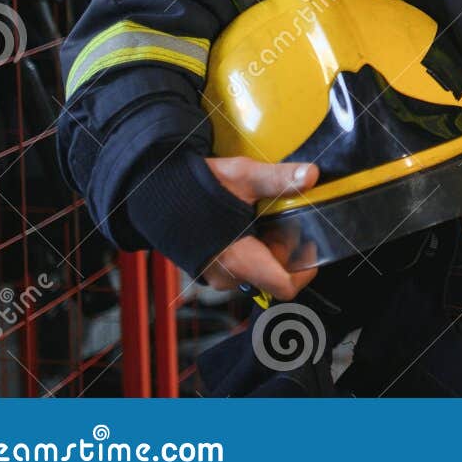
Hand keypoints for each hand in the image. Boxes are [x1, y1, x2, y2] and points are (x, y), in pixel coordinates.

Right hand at [199, 159, 320, 300]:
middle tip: (284, 215)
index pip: (285, 286)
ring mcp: (217, 273)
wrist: (150, 192)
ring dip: (269, 243)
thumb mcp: (242, 178)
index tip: (311, 242)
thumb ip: (278, 179)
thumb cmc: (193, 188)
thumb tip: (311, 174)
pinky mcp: (209, 265)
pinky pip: (241, 263)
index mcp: (240, 261)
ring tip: (264, 213)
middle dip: (286, 245)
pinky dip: (252, 244)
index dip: (306, 268)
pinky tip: (247, 218)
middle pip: (275, 272)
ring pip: (259, 266)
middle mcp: (228, 275)